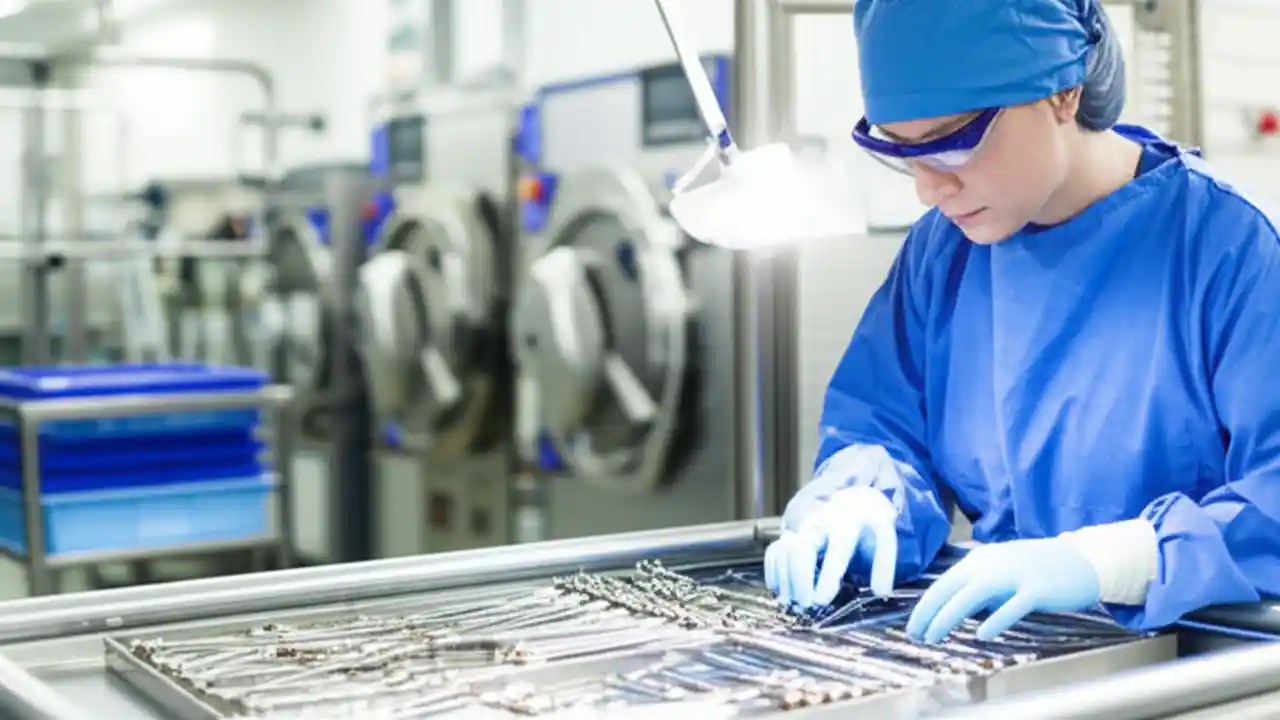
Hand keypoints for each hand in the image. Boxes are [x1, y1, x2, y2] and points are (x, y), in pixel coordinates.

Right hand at [764, 485, 897, 609]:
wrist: (848, 485)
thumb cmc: (866, 515)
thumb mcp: (884, 533)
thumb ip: (883, 562)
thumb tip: (881, 592)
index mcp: (844, 523)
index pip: (834, 551)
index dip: (826, 576)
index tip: (821, 600)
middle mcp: (818, 522)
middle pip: (799, 550)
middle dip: (798, 579)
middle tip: (805, 605)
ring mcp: (799, 524)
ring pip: (783, 552)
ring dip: (786, 580)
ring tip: (793, 602)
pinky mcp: (787, 528)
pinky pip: (774, 551)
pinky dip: (774, 571)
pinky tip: (780, 589)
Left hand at [906, 537, 1101, 643]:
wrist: (1080, 560)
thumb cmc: (1035, 571)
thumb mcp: (999, 574)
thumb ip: (977, 589)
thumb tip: (952, 611)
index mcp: (980, 560)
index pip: (944, 583)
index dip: (925, 606)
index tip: (912, 627)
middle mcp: (992, 564)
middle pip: (952, 587)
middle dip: (929, 612)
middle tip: (915, 635)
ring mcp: (1014, 574)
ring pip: (974, 594)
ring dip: (950, 616)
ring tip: (934, 637)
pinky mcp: (1037, 588)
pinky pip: (1012, 606)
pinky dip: (995, 619)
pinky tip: (982, 635)